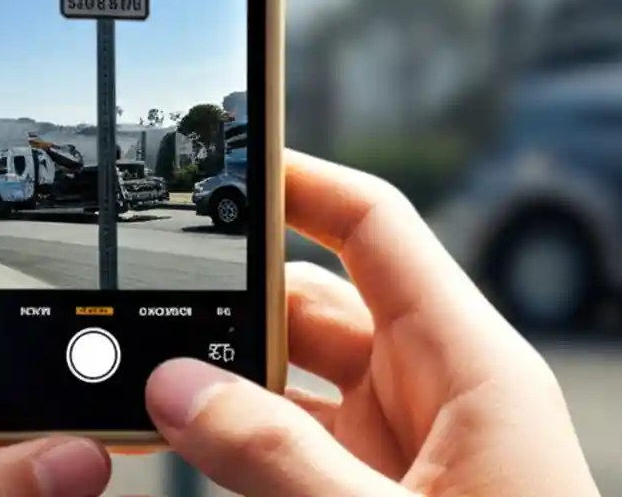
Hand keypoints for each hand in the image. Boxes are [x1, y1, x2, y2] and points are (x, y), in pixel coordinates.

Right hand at [146, 151, 600, 495]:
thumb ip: (279, 461)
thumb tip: (179, 389)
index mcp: (466, 363)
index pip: (374, 229)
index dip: (302, 181)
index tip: (226, 157)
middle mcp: (434, 388)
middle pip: (319, 301)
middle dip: (238, 298)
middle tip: (156, 297)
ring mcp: (403, 443)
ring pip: (297, 375)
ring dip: (230, 374)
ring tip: (155, 371)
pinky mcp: (373, 491)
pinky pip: (294, 438)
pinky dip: (242, 433)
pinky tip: (190, 436)